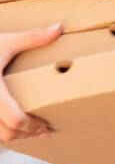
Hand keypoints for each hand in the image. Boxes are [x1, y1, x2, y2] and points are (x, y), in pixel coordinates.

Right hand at [0, 22, 63, 141]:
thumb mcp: (3, 42)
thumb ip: (31, 38)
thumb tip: (59, 28)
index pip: (15, 119)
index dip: (32, 126)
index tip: (47, 126)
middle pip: (7, 133)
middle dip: (27, 134)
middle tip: (44, 131)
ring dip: (14, 136)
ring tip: (30, 131)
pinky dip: (0, 131)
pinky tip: (10, 125)